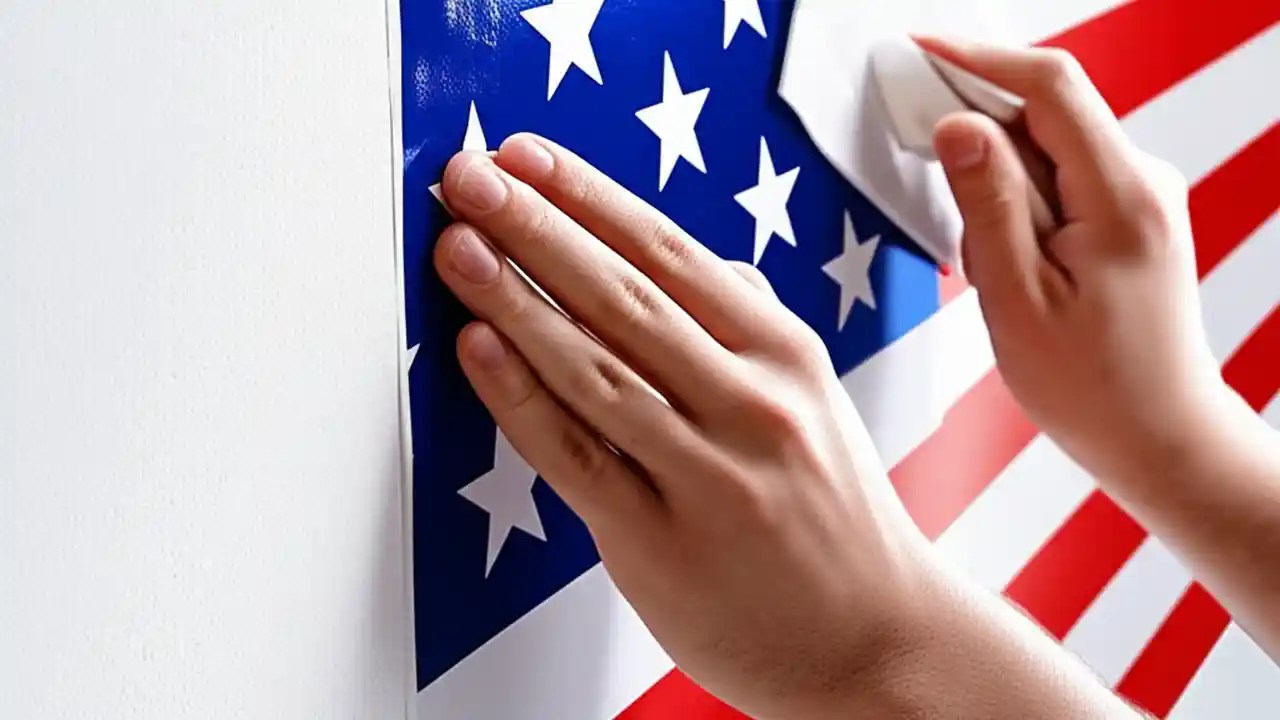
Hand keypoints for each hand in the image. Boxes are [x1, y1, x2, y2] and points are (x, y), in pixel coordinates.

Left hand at [434, 134, 936, 717]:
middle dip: (536, 227)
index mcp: (786, 354)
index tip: (527, 158)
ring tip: (459, 249)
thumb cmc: (839, 519)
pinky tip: (480, 350)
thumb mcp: (817, 399)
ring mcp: (707, 473)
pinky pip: (578, 456)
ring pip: (594, 368)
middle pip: (624, 295)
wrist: (879, 641)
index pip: (671, 251)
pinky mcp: (660, 541)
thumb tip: (697, 263)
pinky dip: (522, 398)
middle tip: (471, 180)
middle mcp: (750, 403)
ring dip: (515, 300)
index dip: (588, 197)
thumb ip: (751, 327)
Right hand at [921, 38, 1229, 485]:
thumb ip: (989, 205)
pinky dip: (1015, 208)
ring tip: (999, 275)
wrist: (1154, 431)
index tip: (919, 52)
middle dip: (978, 145)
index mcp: (1122, 198)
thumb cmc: (1090, 385)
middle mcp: (1140, 181)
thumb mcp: (1018, 301)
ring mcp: (1135, 194)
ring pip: (1041, 151)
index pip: (1051, 87)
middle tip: (951, 211)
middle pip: (1042, 115)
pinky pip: (1054, 180)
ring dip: (996, 192)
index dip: (979, 59)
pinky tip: (1014, 268)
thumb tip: (956, 126)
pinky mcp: (1122, 212)